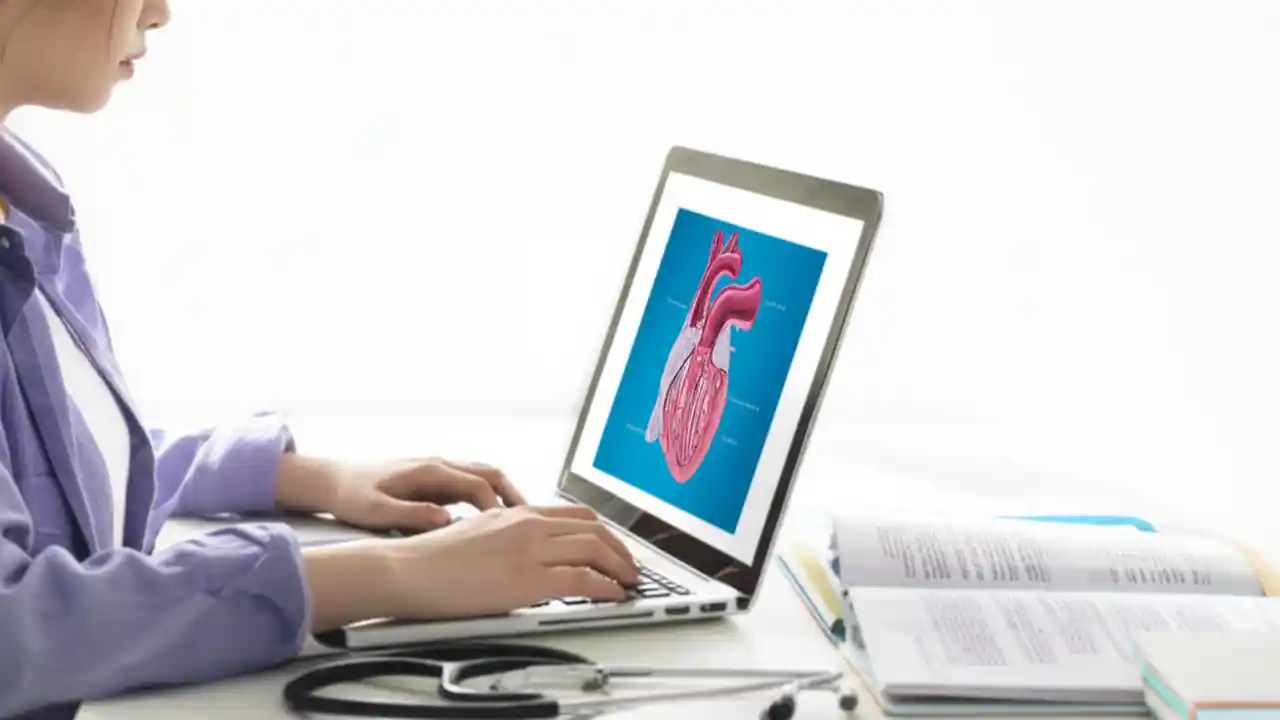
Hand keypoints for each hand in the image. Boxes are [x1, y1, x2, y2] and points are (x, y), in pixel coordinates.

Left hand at [275, 454, 524, 531]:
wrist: (331, 479)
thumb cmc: (351, 495)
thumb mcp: (375, 511)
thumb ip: (411, 515)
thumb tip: (445, 520)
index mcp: (428, 471)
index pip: (477, 486)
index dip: (497, 508)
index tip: (510, 531)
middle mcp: (438, 465)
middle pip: (490, 473)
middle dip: (514, 495)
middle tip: (533, 520)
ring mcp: (437, 469)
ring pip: (484, 475)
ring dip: (505, 494)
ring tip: (522, 520)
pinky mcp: (434, 477)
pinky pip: (472, 482)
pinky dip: (490, 495)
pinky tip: (494, 518)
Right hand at [384, 504, 640, 619]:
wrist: (409, 570)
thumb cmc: (435, 558)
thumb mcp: (481, 531)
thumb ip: (512, 535)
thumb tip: (534, 552)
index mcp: (519, 513)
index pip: (578, 515)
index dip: (605, 532)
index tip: (615, 547)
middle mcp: (529, 524)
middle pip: (594, 529)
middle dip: (620, 550)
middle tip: (630, 567)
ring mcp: (531, 550)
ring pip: (595, 549)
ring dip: (620, 568)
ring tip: (628, 582)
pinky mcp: (528, 579)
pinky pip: (583, 580)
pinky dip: (606, 587)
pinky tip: (612, 595)